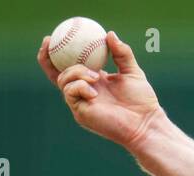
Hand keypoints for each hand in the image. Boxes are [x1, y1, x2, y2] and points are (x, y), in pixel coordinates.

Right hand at [37, 31, 164, 149]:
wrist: (145, 124)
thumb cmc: (142, 102)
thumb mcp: (133, 72)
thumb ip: (122, 53)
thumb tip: (109, 34)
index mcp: (93, 81)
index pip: (70, 65)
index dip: (58, 52)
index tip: (54, 36)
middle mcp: (84, 91)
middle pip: (56, 73)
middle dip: (47, 57)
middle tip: (49, 42)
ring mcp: (80, 102)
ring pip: (63, 80)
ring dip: (76, 72)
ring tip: (95, 76)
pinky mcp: (80, 113)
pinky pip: (70, 93)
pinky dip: (80, 86)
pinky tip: (94, 91)